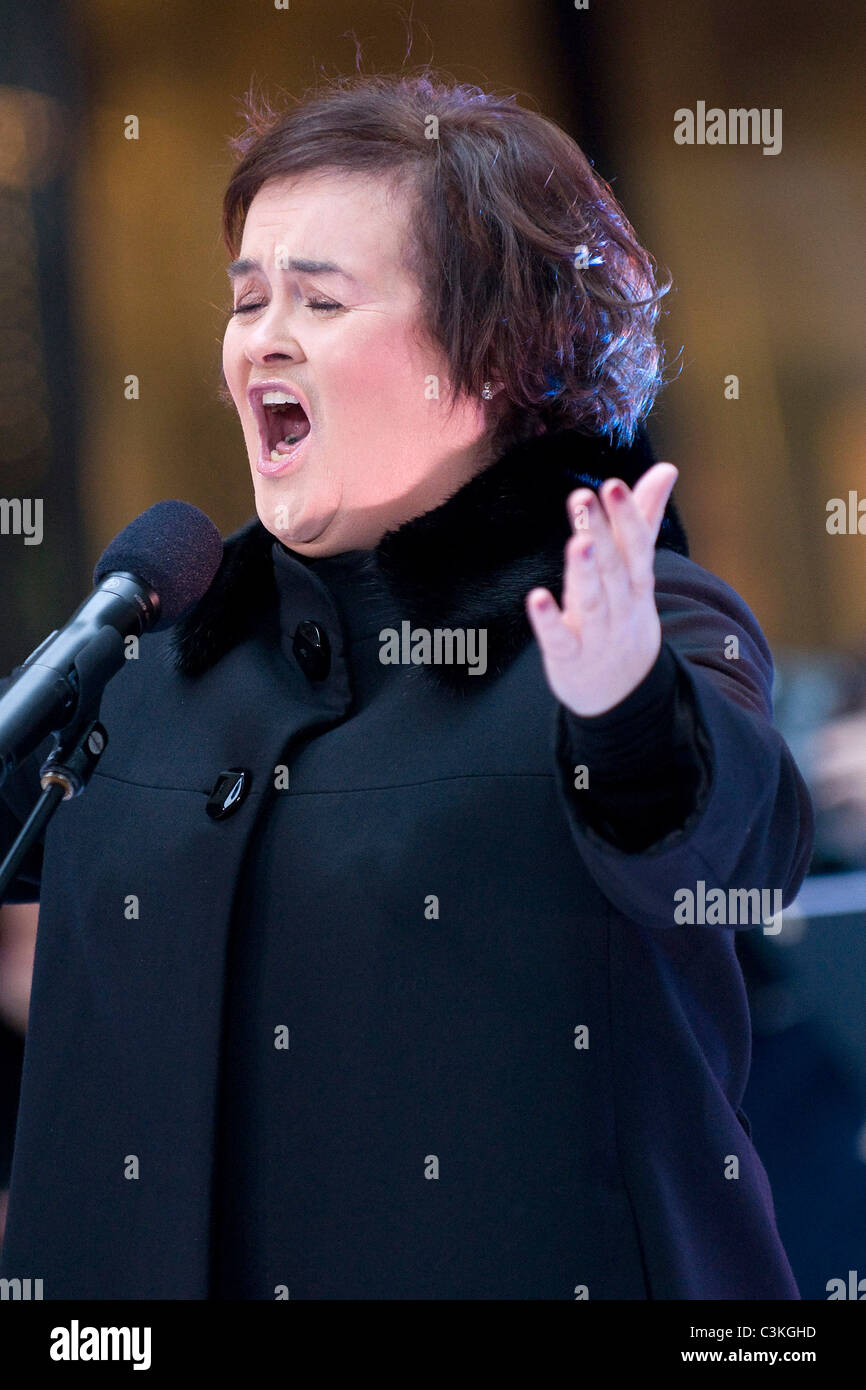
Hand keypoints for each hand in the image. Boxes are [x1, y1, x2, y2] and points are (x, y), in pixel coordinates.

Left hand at [526, 462, 678, 716]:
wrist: (625, 693)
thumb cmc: (626, 617)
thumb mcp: (640, 572)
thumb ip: (646, 519)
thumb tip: (667, 468)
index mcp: (637, 582)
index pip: (637, 546)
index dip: (626, 516)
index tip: (613, 484)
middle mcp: (621, 605)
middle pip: (613, 568)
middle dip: (602, 533)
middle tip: (585, 497)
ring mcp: (597, 633)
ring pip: (593, 601)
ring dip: (584, 571)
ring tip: (578, 542)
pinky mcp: (570, 657)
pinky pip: (560, 639)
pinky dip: (549, 621)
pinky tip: (535, 599)